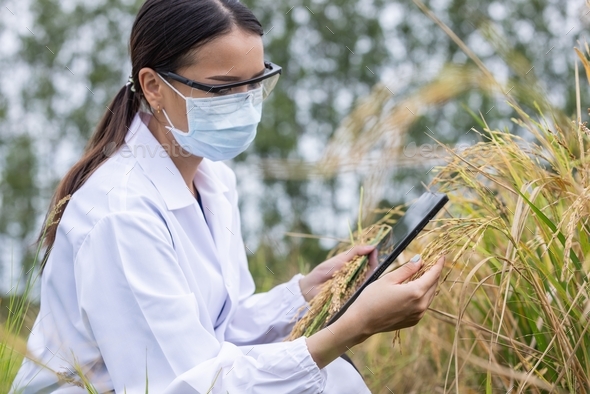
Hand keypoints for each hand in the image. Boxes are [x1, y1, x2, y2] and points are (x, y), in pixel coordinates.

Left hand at [298, 244, 377, 302]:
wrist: (311, 287)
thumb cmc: (324, 271)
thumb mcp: (340, 259)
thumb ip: (355, 252)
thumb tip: (371, 246)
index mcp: (355, 268)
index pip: (369, 262)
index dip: (372, 256)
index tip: (374, 249)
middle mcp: (358, 278)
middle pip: (371, 271)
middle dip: (373, 263)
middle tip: (372, 255)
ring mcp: (356, 289)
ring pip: (368, 281)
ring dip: (367, 272)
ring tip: (366, 265)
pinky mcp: (353, 298)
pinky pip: (361, 291)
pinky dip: (361, 284)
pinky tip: (361, 278)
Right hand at [305, 254, 444, 368]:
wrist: (361, 322)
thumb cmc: (371, 298)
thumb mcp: (388, 279)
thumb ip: (406, 269)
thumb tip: (420, 260)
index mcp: (415, 292)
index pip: (433, 274)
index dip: (438, 263)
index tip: (441, 255)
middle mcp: (421, 305)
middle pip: (434, 285)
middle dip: (433, 272)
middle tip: (430, 261)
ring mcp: (418, 315)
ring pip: (430, 295)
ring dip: (428, 283)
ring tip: (422, 273)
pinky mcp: (413, 321)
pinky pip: (423, 304)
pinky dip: (422, 294)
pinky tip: (414, 288)